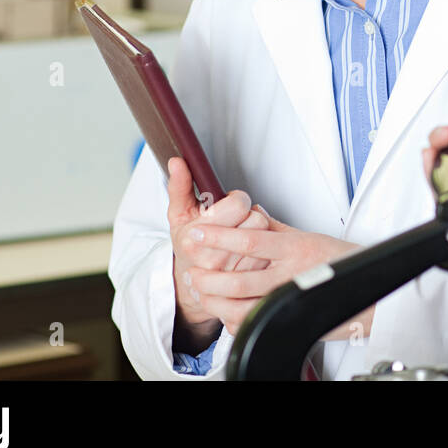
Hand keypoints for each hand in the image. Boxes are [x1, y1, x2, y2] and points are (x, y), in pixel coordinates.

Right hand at [167, 156, 268, 342]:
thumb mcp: (179, 215)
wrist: (192, 285)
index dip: (238, 200)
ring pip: (267, 239)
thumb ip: (180, 186)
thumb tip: (177, 161)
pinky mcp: (249, 286)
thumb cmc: (189, 244)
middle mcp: (213, 259)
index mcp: (194, 237)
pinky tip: (252, 254)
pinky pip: (271, 258)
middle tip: (238, 221)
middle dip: (250, 217)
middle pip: (257, 220)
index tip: (231, 205)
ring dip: (260, 235)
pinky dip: (265, 253)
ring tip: (244, 237)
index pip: (238, 205)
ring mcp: (232, 276)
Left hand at [184, 211, 364, 336]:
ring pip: (242, 307)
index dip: (219, 237)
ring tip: (202, 290)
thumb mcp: (311, 237)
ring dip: (215, 300)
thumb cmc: (342, 263)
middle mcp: (291, 276)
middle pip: (239, 280)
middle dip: (208, 276)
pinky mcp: (287, 320)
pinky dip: (232, 320)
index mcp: (295, 250)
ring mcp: (288, 301)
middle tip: (192, 269)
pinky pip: (253, 325)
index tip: (198, 232)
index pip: (250, 242)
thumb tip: (255, 215)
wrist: (368, 294)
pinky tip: (223, 309)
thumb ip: (278, 229)